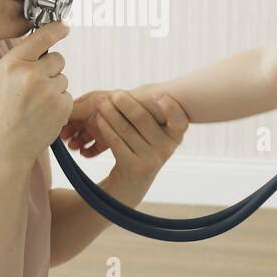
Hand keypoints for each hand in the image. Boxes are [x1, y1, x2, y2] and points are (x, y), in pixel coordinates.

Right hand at [0, 21, 71, 169]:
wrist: (5, 147)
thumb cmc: (1, 113)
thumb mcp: (0, 79)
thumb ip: (20, 61)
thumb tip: (43, 43)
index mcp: (12, 63)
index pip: (41, 37)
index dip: (56, 29)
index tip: (64, 26)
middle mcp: (30, 73)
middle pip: (57, 58)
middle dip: (51, 69)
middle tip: (35, 87)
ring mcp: (48, 90)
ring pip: (63, 78)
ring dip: (54, 88)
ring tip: (35, 105)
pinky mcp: (61, 105)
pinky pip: (67, 95)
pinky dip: (59, 104)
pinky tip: (43, 114)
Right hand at [60, 89, 114, 156]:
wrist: (137, 110)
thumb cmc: (113, 102)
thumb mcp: (89, 103)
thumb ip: (71, 110)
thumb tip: (54, 115)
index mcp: (86, 105)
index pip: (68, 114)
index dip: (61, 122)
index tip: (55, 129)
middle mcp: (91, 117)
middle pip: (73, 128)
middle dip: (67, 134)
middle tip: (64, 139)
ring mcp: (99, 129)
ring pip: (82, 138)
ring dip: (76, 143)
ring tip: (74, 147)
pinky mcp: (107, 140)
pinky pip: (93, 148)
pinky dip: (87, 152)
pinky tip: (83, 153)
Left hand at [65, 90, 188, 185]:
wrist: (132, 185)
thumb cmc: (142, 150)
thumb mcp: (154, 136)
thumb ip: (151, 116)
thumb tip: (141, 92)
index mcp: (175, 137)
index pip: (179, 120)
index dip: (169, 107)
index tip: (156, 94)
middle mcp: (166, 149)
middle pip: (143, 119)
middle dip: (125, 103)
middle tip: (114, 94)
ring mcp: (151, 160)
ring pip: (126, 129)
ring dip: (110, 112)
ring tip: (100, 102)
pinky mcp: (134, 167)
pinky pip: (116, 142)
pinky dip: (106, 127)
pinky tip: (98, 118)